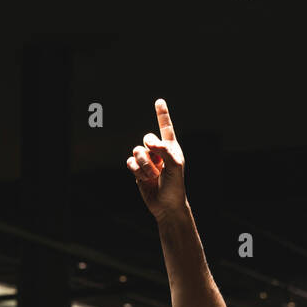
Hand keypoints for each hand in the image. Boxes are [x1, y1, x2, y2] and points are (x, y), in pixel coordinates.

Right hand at [126, 98, 186, 221]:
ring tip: (154, 175)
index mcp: (170, 148)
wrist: (166, 205)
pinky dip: (137, 171)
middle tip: (158, 163)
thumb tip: (149, 142)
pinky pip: (130, 163)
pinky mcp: (137, 171)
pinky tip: (144, 179)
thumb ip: (164, 150)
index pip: (165, 127)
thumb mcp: (175, 166)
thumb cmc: (175, 186)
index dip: (162, 114)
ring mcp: (147, 161)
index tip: (159, 102)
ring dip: (145, 165)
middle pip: (146, 138)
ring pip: (137, 151)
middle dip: (150, 150)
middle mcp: (158, 152)